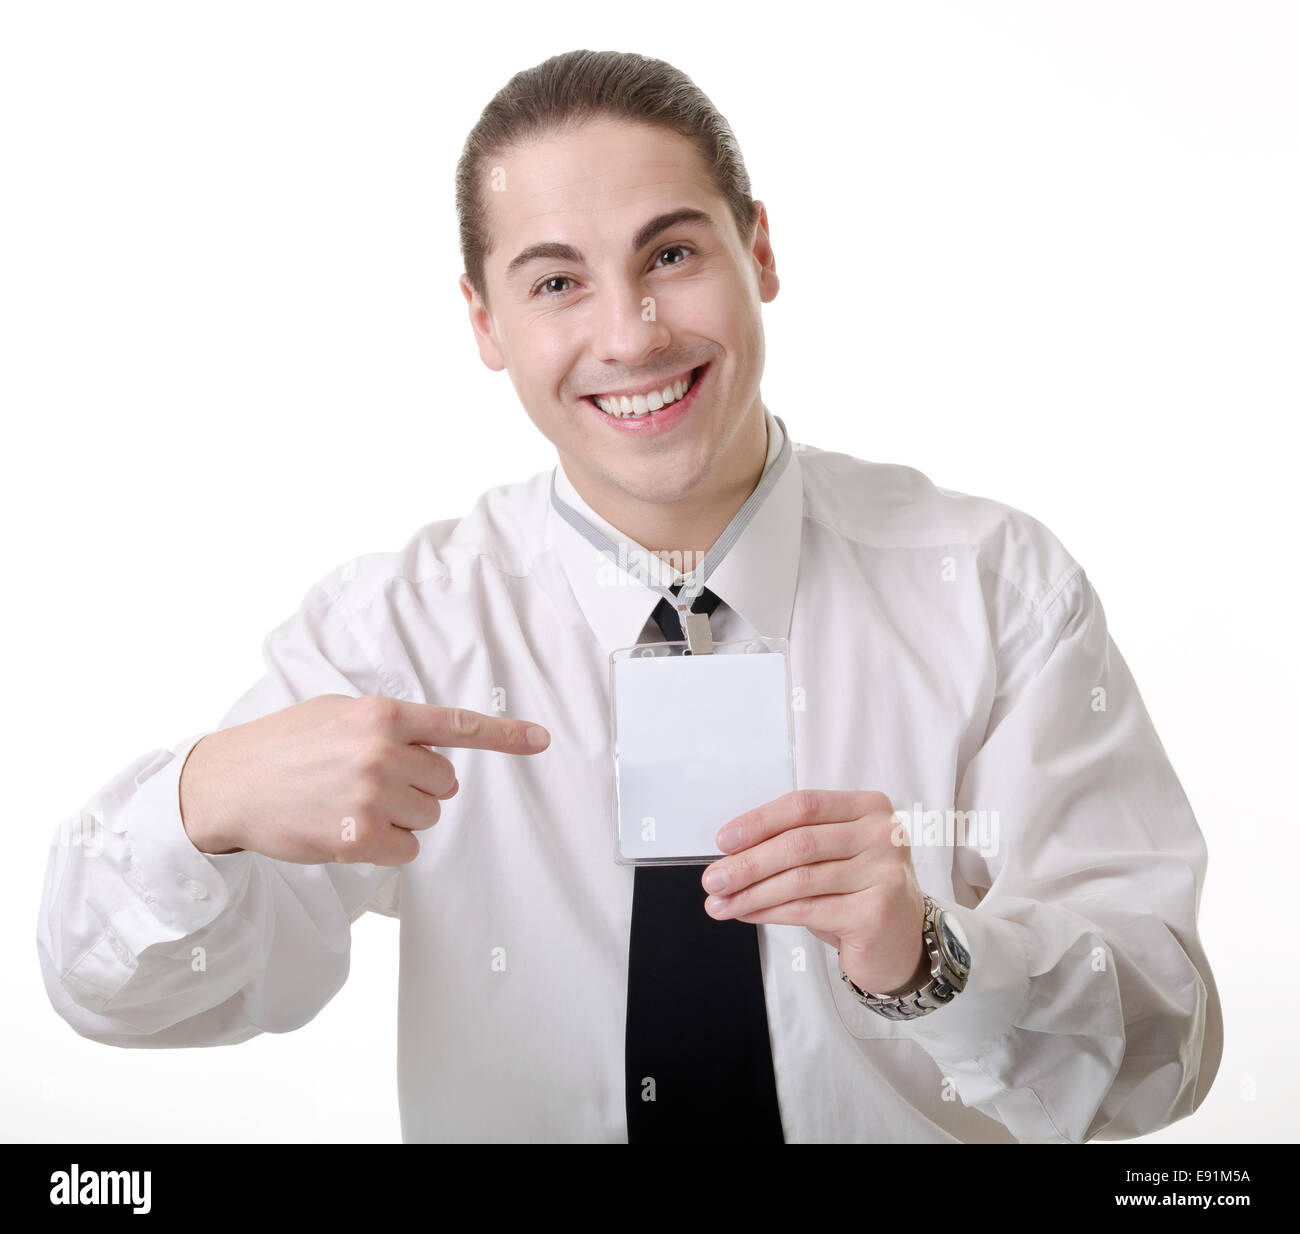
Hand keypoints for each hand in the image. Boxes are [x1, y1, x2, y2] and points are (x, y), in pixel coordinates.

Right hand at [179, 694, 549, 865]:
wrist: (229, 784)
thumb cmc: (282, 747)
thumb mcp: (336, 712)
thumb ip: (386, 723)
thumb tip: (429, 740)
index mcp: (380, 715)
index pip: (456, 725)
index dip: (505, 736)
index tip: (540, 740)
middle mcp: (381, 751)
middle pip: (445, 783)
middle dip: (418, 786)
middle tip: (372, 783)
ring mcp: (371, 795)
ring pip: (428, 818)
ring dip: (401, 817)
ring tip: (353, 803)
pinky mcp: (358, 836)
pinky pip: (407, 849)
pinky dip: (388, 846)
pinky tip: (350, 829)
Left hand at [701, 789, 929, 996]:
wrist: (902, 942)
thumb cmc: (858, 892)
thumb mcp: (830, 856)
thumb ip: (793, 844)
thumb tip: (730, 855)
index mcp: (868, 808)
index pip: (803, 805)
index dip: (758, 821)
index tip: (723, 841)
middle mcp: (883, 835)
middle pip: (799, 843)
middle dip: (747, 863)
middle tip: (713, 880)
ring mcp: (883, 873)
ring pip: (799, 879)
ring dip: (751, 892)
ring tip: (720, 903)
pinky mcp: (876, 912)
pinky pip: (807, 909)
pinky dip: (769, 912)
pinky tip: (747, 913)